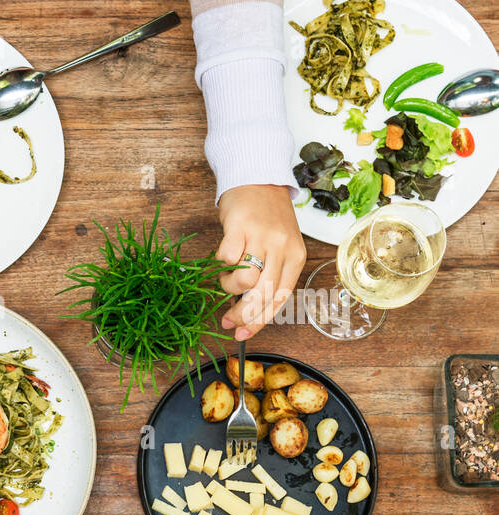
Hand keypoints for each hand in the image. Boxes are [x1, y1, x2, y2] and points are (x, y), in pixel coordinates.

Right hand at [216, 184, 306, 340]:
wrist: (257, 180)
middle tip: (229, 320)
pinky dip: (220, 263)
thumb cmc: (266, 218)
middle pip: (262, 294)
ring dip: (229, 286)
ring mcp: (262, 237)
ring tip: (226, 279)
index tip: (242, 334)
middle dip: (243, 314)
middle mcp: (282, 248)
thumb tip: (247, 312)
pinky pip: (226, 258)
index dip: (259, 322)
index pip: (279, 298)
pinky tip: (223, 257)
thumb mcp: (278, 249)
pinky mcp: (240, 227)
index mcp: (295, 256)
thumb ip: (268, 276)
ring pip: (244, 279)